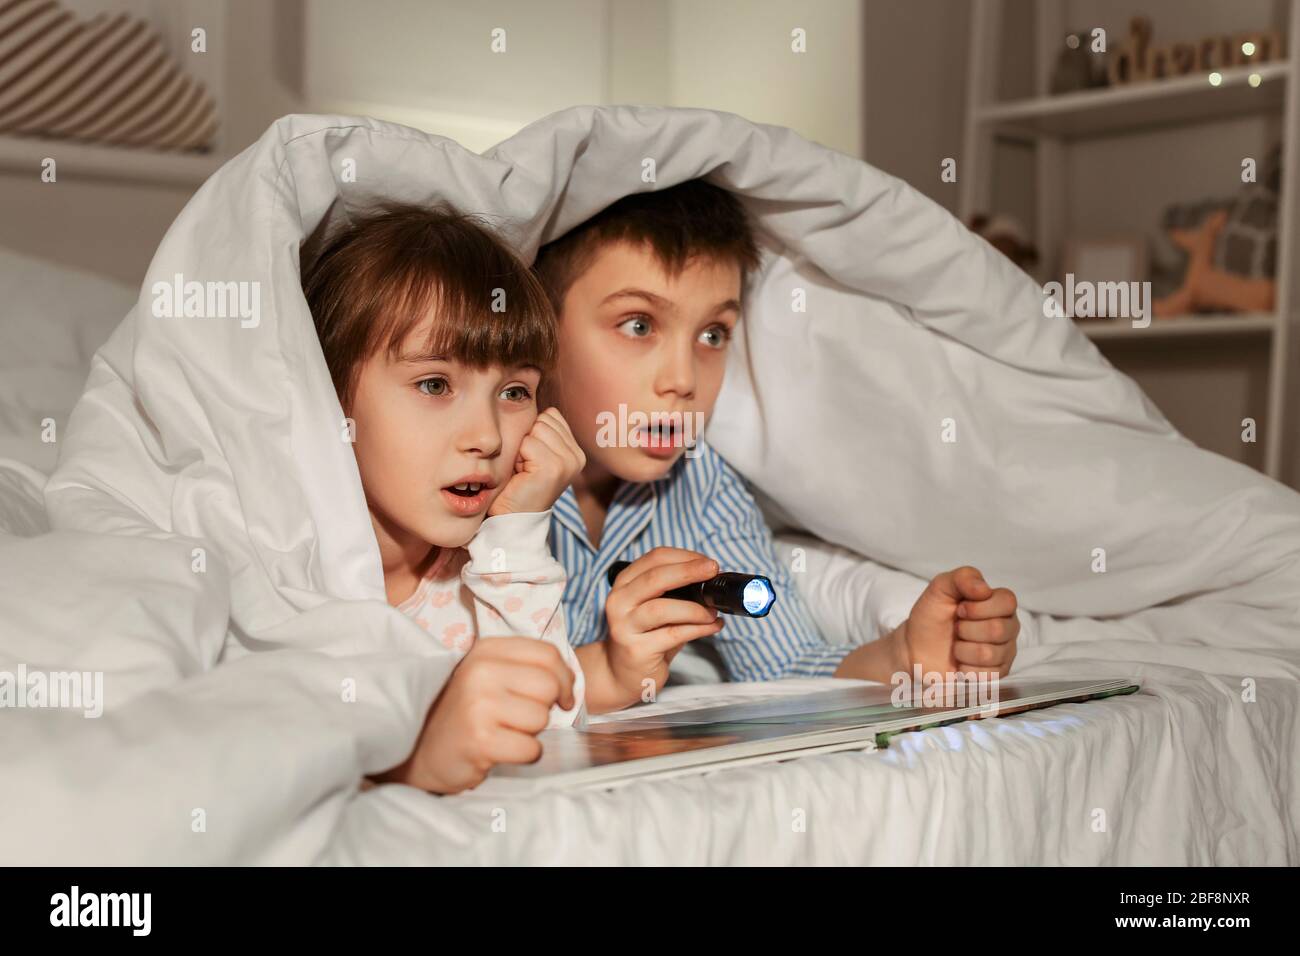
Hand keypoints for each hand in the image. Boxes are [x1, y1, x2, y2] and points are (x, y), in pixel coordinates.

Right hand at [374, 637, 575, 793]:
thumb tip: (570, 681)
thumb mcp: (488, 675)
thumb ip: (525, 668)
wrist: (418, 750)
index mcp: (486, 650)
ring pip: (541, 717)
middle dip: (544, 707)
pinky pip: (531, 748)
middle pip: (549, 686)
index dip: (565, 678)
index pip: (548, 654)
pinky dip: (523, 755)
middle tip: (519, 718)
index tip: (561, 696)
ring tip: (503, 732)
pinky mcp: (480, 739)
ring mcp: (478, 704)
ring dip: (530, 732)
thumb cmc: (464, 713)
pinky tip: (501, 750)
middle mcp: (480, 671)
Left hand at [489, 407, 585, 516]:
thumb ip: (541, 430)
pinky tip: (521, 476)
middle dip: (527, 439)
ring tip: (523, 471)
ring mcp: (568, 462)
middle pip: (544, 419)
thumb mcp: (535, 453)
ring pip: (536, 428)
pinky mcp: (554, 468)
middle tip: (525, 467)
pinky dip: (518, 458)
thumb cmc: (517, 484)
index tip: (530, 459)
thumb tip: (528, 396)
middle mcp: (577, 456)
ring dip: (521, 448)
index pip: (551, 415)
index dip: (533, 433)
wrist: (512, 519)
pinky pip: (528, 442)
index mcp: (576, 451)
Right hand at [589, 547, 724, 710]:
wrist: (620, 673)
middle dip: (688, 571)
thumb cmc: (645, 636)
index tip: (708, 563)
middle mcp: (619, 602)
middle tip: (713, 570)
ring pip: (662, 608)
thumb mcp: (653, 607)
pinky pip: (673, 635)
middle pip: (655, 577)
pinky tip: (713, 626)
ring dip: (695, 608)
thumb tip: (711, 580)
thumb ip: (674, 591)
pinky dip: (698, 628)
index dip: (684, 556)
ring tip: (713, 611)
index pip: (654, 559)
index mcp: (624, 584)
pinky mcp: (636, 650)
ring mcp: (624, 627)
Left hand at [900, 566, 1018, 678]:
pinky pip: (987, 675)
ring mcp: (1005, 652)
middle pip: (998, 629)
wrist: (915, 647)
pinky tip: (961, 663)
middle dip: (966, 629)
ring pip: (989, 653)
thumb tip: (984, 589)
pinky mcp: (997, 674)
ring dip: (963, 650)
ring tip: (956, 646)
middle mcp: (1007, 627)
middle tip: (956, 629)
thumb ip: (962, 578)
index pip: (1007, 602)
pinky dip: (965, 669)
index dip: (979, 607)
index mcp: (998, 603)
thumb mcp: (940, 588)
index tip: (959, 609)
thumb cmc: (931, 616)